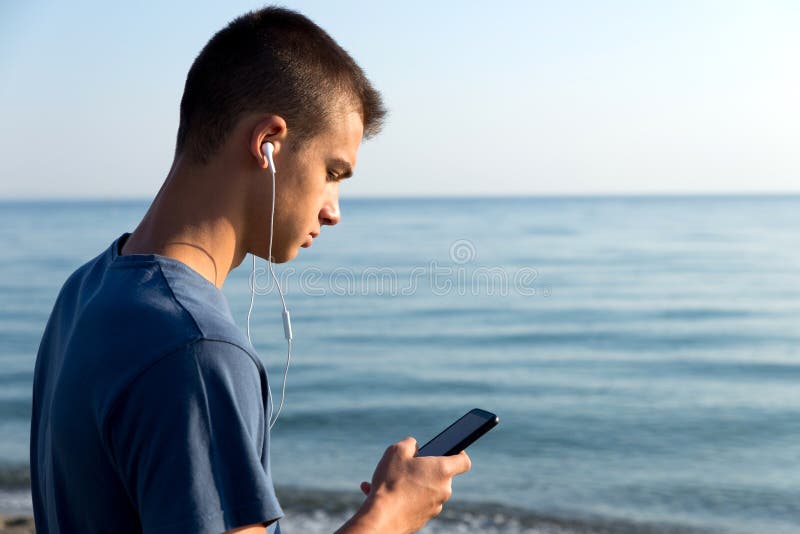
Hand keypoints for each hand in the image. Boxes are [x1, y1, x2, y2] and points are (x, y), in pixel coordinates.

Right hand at [353, 437, 470, 532]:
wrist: (382, 518)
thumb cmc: (391, 482)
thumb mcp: (396, 451)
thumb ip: (410, 444)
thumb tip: (414, 447)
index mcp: (442, 470)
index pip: (463, 461)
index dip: (458, 453)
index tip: (449, 451)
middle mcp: (444, 490)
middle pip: (441, 476)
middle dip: (426, 470)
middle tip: (408, 467)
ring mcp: (435, 507)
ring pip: (428, 490)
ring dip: (415, 485)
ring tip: (393, 482)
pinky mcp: (424, 519)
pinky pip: (419, 504)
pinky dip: (408, 499)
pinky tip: (389, 495)